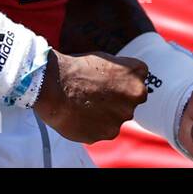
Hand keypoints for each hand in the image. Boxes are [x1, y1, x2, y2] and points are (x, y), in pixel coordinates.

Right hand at [34, 50, 148, 143]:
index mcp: (137, 75)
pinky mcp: (108, 133)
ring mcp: (122, 117)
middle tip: (95, 95)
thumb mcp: (106, 60)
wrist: (55, 86)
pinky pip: (103, 131)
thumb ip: (122, 73)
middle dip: (115, 100)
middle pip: (128, 102)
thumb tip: (123, 82)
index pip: (137, 81)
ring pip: (116, 118)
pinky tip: (81, 115)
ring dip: (105, 115)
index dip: (121, 82)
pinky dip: (94, 126)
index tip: (107, 80)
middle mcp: (136, 97)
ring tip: (84, 105)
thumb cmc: (77, 68)